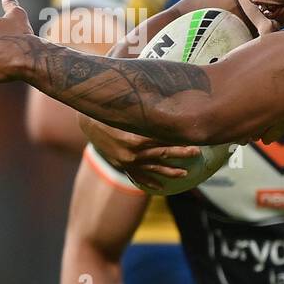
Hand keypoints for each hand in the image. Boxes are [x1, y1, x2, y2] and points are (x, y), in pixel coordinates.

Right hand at [79, 115, 199, 191]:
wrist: (86, 124)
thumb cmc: (109, 111)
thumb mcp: (127, 108)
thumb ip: (145, 107)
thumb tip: (163, 96)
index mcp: (136, 137)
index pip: (163, 138)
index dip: (179, 138)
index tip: (194, 136)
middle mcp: (134, 152)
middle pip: (163, 153)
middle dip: (181, 153)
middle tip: (196, 152)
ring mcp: (128, 162)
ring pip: (154, 169)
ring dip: (170, 172)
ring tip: (185, 174)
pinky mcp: (123, 166)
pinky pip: (138, 176)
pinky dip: (150, 182)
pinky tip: (161, 187)